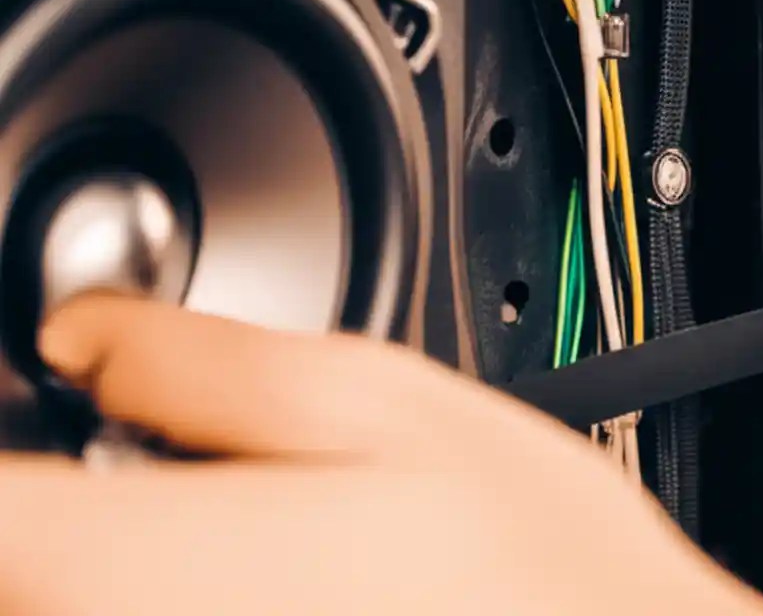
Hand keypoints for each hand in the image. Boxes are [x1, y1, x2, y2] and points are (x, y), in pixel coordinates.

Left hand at [0, 295, 762, 615]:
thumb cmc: (542, 573)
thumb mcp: (386, 405)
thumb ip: (204, 364)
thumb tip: (90, 338)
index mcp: (139, 566)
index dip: (13, 426)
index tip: (51, 399)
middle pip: (24, 551)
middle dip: (68, 485)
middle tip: (164, 444)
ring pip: (71, 594)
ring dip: (111, 549)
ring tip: (242, 521)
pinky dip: (152, 587)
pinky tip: (266, 578)